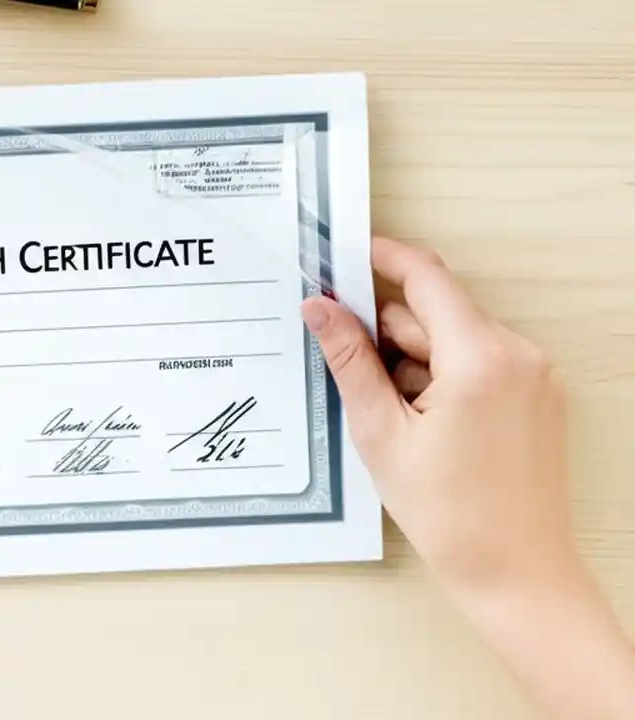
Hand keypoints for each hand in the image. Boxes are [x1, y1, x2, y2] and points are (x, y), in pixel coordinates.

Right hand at [302, 236, 634, 718]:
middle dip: (389, 337)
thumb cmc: (451, 514)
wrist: (515, 573)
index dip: (382, 259)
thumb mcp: (382, 432)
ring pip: (454, 340)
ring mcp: (534, 375)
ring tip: (397, 424)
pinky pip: (479, 363)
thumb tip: (320, 308)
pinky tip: (425, 427)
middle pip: (436, 314)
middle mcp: (518, 355)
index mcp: (480, 358)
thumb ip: (350, 360)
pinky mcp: (537, 396)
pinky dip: (443, 380)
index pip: (427, 278)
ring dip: (415, 364)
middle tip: (354, 379)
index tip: (347, 254)